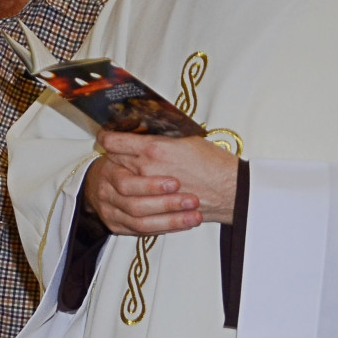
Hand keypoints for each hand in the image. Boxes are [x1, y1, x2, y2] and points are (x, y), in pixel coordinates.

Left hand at [83, 132, 237, 234]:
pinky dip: (128, 194)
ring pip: (118, 181)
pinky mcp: (152, 205)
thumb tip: (145, 132)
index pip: (113, 142)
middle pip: (112, 160)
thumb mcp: (187, 139)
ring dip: (118, 174)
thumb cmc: (214, 163)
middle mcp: (145, 168)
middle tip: (114, 151)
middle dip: (111, 155)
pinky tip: (133, 189)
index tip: (106, 135)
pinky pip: (130, 200)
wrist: (231, 191)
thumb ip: (161, 138)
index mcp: (154, 149)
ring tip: (124, 170)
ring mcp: (147, 190)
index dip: (107, 137)